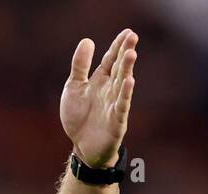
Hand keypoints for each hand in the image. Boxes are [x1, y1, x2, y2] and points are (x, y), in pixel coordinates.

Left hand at [61, 28, 137, 167]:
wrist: (81, 146)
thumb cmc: (79, 118)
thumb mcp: (74, 88)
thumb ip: (80, 66)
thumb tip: (87, 40)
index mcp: (101, 81)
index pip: (111, 60)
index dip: (118, 46)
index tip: (127, 32)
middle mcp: (110, 90)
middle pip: (119, 68)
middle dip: (125, 53)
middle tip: (133, 36)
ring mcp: (115, 105)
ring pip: (123, 84)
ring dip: (127, 69)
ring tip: (131, 54)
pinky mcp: (117, 121)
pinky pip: (122, 106)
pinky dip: (125, 94)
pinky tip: (130, 82)